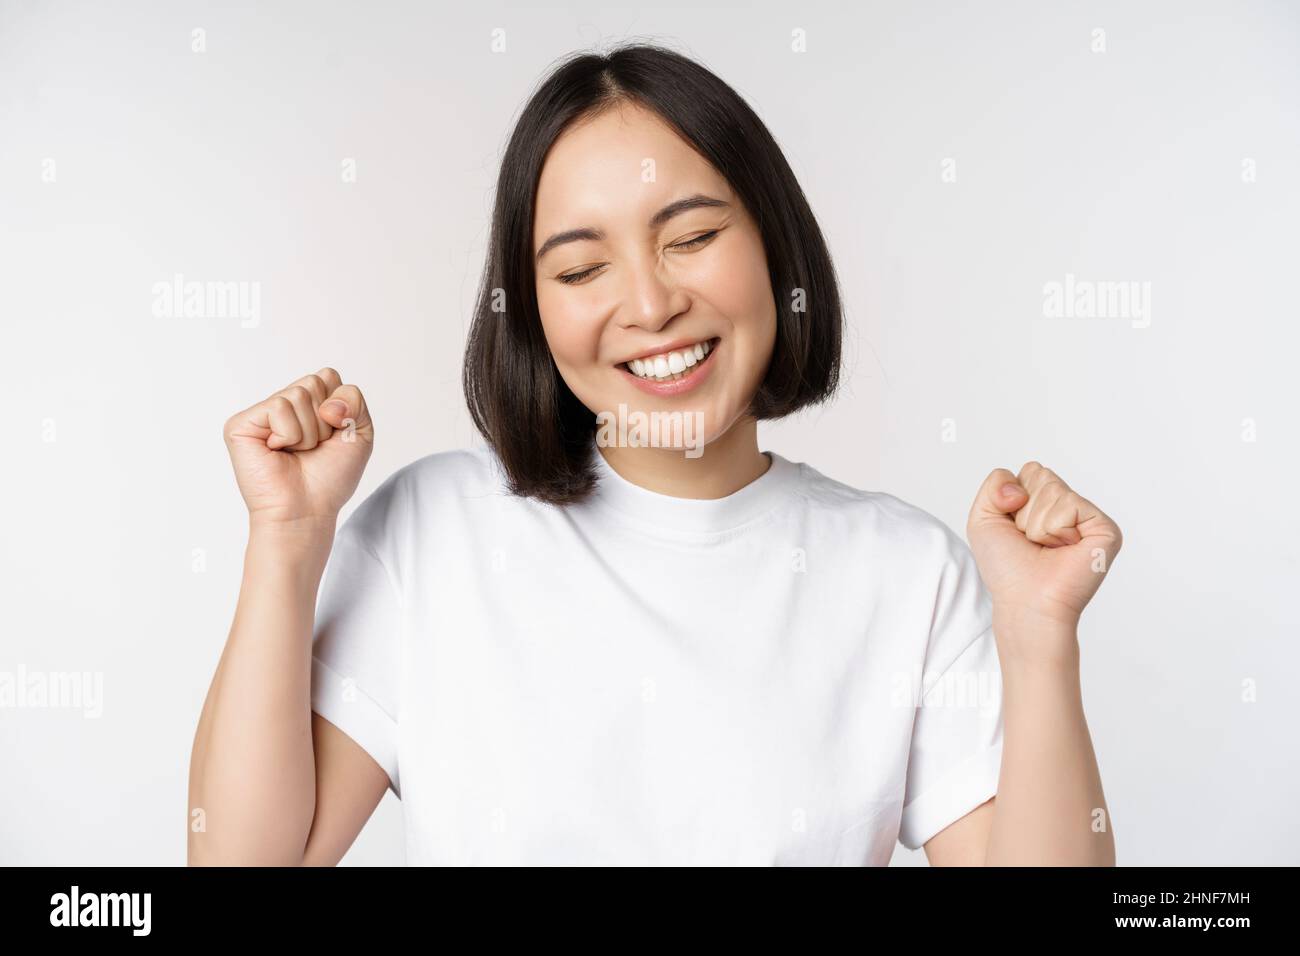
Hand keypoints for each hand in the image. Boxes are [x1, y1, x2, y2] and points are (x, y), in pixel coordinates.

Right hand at [222, 367, 373, 529]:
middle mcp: (283, 405)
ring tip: (296, 452)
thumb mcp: (360, 433)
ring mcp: (261, 414)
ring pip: (298, 394)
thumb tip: (325, 401)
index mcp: (307, 404)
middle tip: (312, 448)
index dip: (341, 407)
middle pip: (315, 381)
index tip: (333, 435)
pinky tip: (277, 451)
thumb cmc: (329, 478)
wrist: (307, 510)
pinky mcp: (241, 424)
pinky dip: (289, 434)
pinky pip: (279, 406)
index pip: (329, 376)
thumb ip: (354, 400)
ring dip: (308, 432)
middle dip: (325, 421)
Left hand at [966, 461, 1121, 639]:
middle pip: (1040, 473)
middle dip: (1023, 510)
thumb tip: (1026, 479)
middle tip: (1032, 541)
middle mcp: (1071, 506)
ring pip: (1052, 488)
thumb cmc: (1006, 567)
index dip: (1011, 499)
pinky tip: (1063, 549)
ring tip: (1046, 548)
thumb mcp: (983, 518)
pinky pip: (1069, 503)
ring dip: (1036, 523)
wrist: (1024, 601)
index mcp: (1048, 502)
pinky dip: (1054, 528)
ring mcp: (1089, 517)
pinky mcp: (1105, 528)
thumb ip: (996, 483)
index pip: (1030, 470)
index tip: (1015, 530)